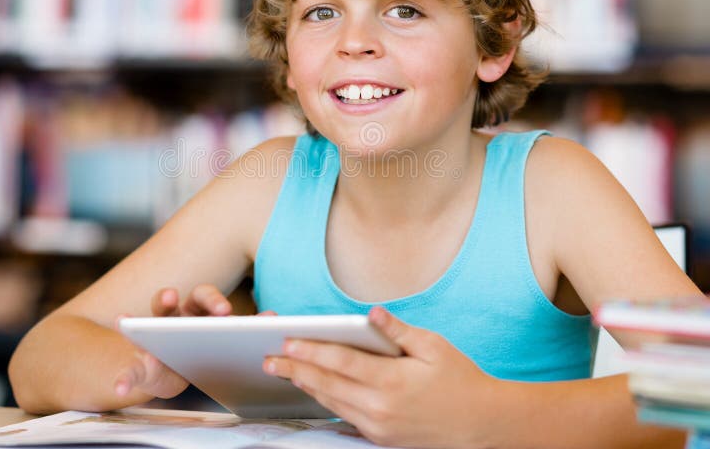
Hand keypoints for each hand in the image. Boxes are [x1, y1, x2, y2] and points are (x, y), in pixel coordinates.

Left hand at [114, 285, 274, 399]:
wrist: (166, 373)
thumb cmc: (153, 367)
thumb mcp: (141, 374)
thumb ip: (131, 376)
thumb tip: (121, 386)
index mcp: (164, 317)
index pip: (165, 302)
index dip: (167, 299)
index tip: (170, 297)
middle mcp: (190, 312)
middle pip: (200, 296)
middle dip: (212, 299)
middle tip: (222, 310)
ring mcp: (211, 321)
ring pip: (226, 309)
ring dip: (243, 313)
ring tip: (259, 319)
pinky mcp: (228, 332)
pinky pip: (244, 324)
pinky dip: (259, 321)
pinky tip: (272, 322)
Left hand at [262, 306, 498, 447]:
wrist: (481, 424)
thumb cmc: (460, 379)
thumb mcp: (433, 347)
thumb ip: (398, 331)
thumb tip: (372, 313)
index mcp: (393, 381)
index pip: (342, 363)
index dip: (312, 351)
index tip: (288, 342)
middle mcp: (381, 407)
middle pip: (328, 385)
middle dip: (295, 370)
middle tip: (268, 359)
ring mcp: (379, 426)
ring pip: (332, 403)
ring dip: (306, 386)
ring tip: (283, 371)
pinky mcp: (380, 437)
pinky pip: (344, 416)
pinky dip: (326, 400)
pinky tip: (313, 387)